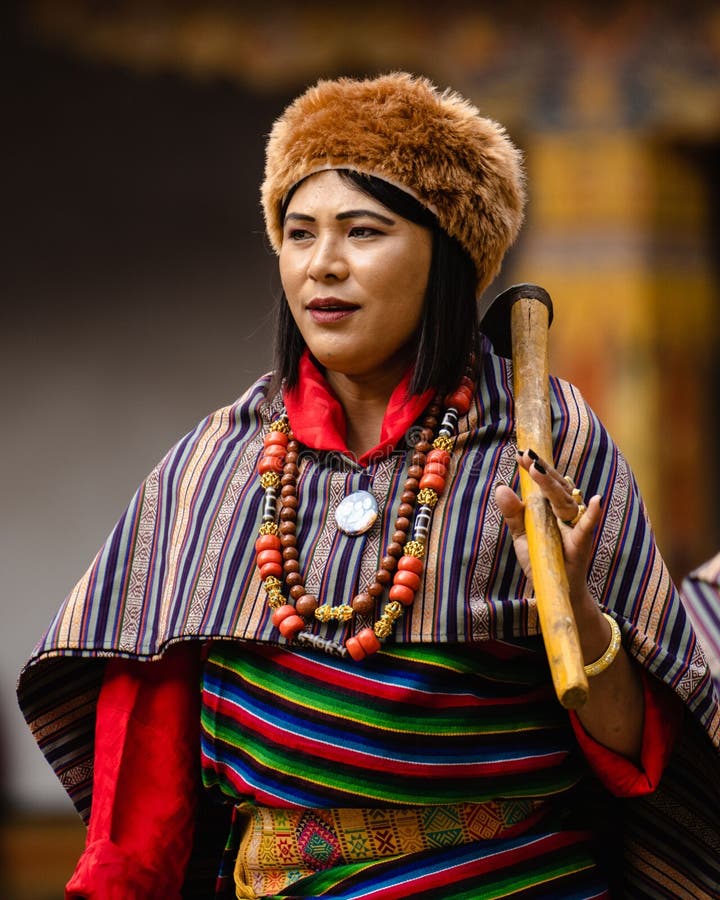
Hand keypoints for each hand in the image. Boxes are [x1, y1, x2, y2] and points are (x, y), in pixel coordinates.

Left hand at [494, 449, 601, 604]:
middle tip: (527, 456)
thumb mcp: (521, 535)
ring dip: (554, 486)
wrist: (554, 589)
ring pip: (566, 501)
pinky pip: (587, 527)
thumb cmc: (540, 559)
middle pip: (556, 487)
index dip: (534, 467)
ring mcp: (575, 526)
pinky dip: (593, 514)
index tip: (520, 453)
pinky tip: (596, 500)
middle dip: (542, 471)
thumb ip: (513, 513)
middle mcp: (565, 512)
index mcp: (551, 507)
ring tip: (539, 470)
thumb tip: (501, 488)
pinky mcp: (581, 544)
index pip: (544, 483)